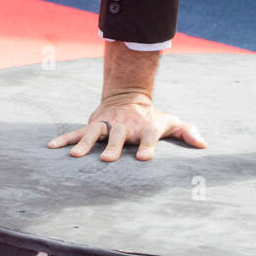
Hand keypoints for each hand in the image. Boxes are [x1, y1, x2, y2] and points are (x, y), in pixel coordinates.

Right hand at [47, 89, 206, 161]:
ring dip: (84, 143)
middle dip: (113, 147)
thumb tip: (204, 145)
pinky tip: (51, 147)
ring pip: (94, 133)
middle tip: (108, 159)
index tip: (144, 158)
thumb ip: (187, 132)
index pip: (147, 137)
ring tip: (75, 156)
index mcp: (144, 127)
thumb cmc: (151, 117)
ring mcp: (106, 124)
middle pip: (118, 136)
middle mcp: (124, 125)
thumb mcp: (170, 122)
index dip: (147, 147)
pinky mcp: (92, 124)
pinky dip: (64, 138)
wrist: (128, 96)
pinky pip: (75, 132)